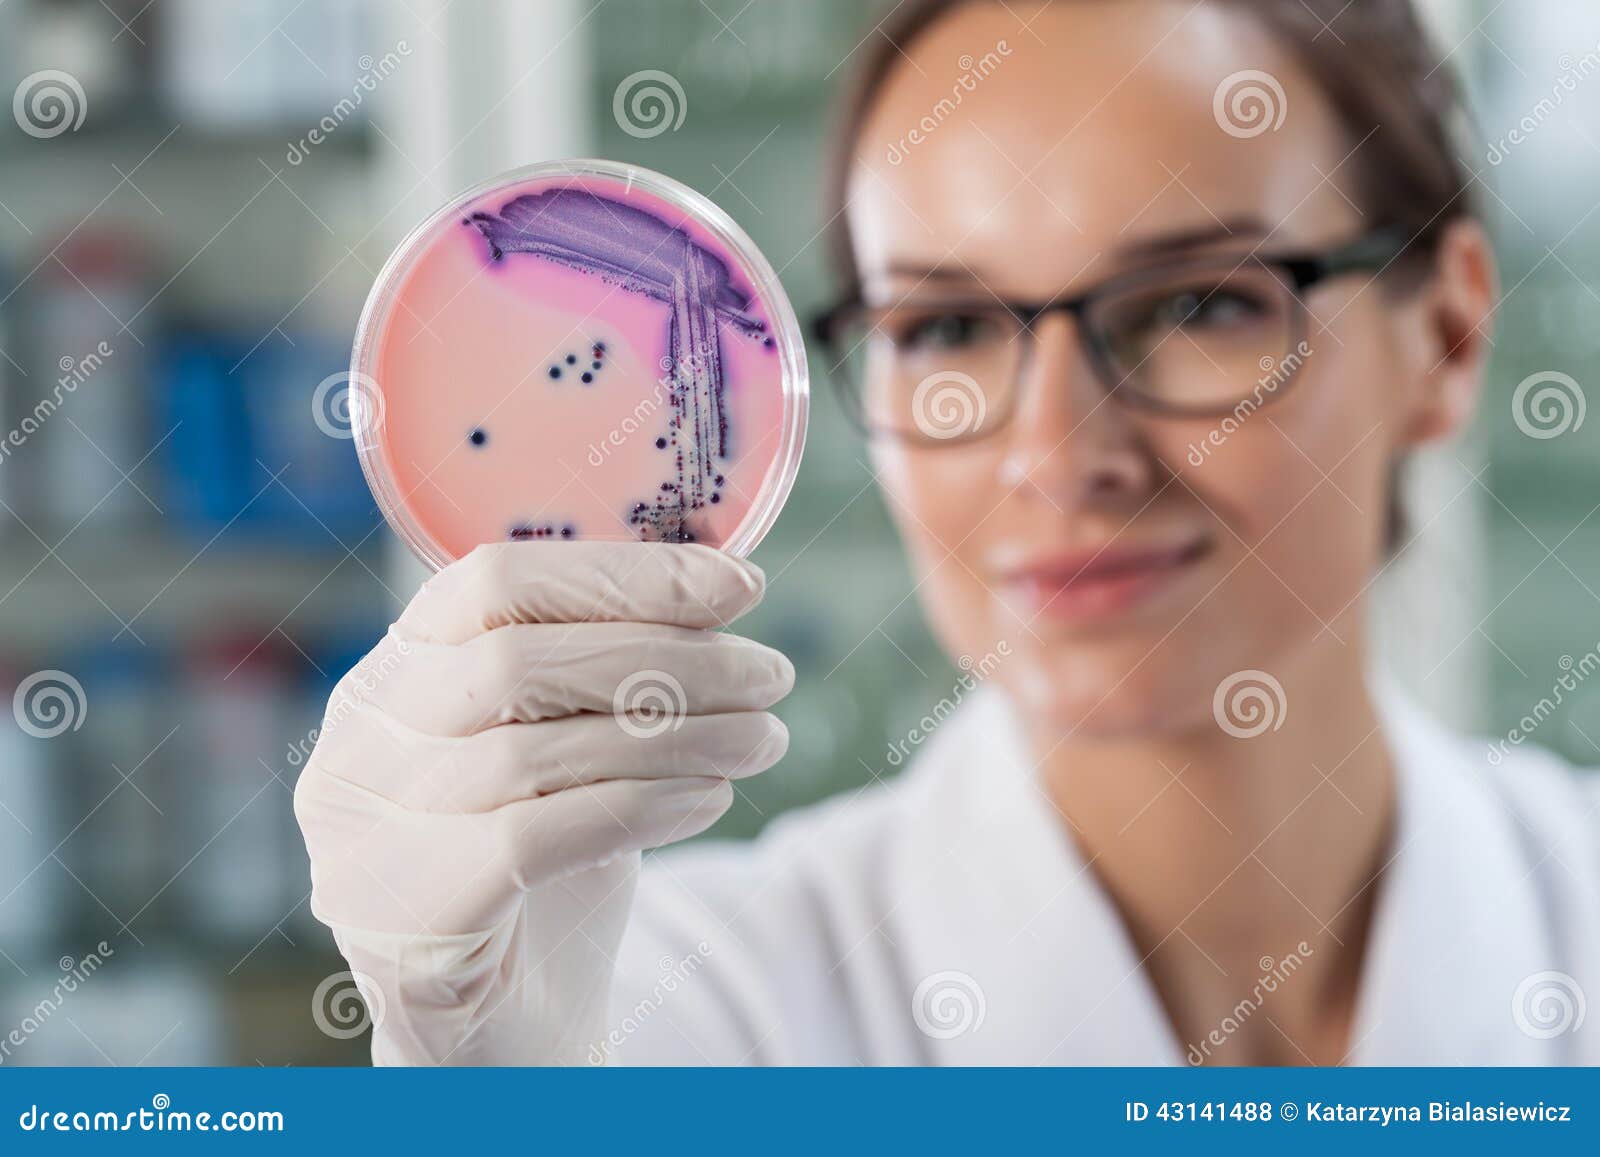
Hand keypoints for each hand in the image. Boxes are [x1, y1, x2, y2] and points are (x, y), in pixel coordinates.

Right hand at [294, 541, 791, 1063]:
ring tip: (765, 739)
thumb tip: (718, 579)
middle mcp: (353, 745)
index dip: (622, 575)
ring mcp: (360, 838)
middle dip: (668, 657)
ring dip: (676, 736)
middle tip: (772, 676)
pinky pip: (532, 840)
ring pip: (531, 752)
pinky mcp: (397, 921)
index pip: (494, 583)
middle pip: (515, 660)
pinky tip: (712, 798)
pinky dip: (642, 808)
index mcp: (391, 673)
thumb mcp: (575, 743)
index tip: (739, 587)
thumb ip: (609, 664)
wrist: (514, 1031)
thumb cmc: (548, 867)